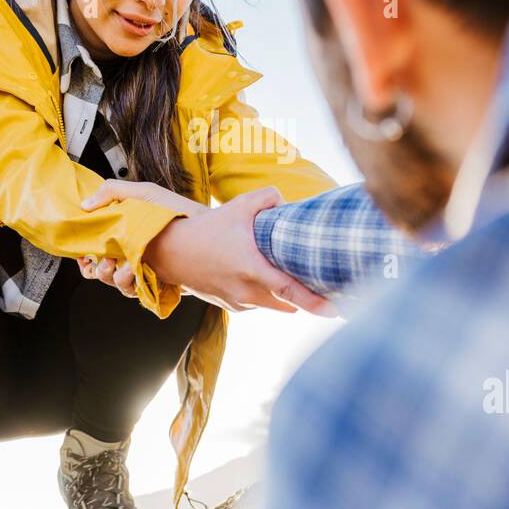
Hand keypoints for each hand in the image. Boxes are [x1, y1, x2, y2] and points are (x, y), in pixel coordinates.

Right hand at [77, 179, 209, 297]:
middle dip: (97, 267)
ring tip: (126, 265)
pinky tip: (138, 272)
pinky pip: (131, 291)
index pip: (93, 247)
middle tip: (108, 259)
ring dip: (114, 276)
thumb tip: (84, 204)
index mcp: (122, 233)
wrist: (206, 231)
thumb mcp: (145, 194)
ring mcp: (140, 269)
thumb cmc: (177, 211)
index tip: (84, 251)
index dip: (83, 252)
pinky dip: (130, 284)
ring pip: (112, 282)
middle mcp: (128, 253)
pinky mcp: (152, 283)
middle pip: (98, 269)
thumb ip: (113, 192)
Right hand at [142, 186, 336, 316]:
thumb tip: (286, 201)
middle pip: (289, 303)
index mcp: (253, 270)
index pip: (292, 292)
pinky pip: (258, 303)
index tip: (337, 311)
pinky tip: (260, 276)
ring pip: (274, 304)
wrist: (170, 253)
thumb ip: (267, 198)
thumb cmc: (205, 230)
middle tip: (321, 286)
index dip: (316, 303)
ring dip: (283, 295)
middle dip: (305, 297)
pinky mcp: (231, 307)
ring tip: (287, 275)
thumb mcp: (238, 206)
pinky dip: (264, 294)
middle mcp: (248, 292)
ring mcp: (239, 303)